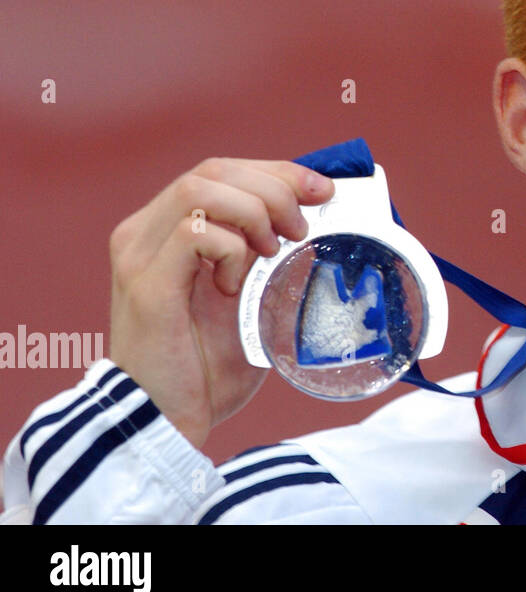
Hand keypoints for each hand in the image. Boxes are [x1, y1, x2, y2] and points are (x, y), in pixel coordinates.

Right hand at [108, 158, 333, 448]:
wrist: (167, 421)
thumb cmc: (207, 365)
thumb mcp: (249, 297)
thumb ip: (267, 257)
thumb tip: (318, 221)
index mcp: (164, 230)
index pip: (221, 172)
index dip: (276, 172)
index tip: (322, 190)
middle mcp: (143, 234)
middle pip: (212, 170)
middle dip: (274, 186)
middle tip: (303, 227)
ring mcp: (139, 255)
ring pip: (200, 189)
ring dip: (254, 211)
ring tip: (273, 250)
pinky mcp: (145, 283)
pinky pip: (194, 233)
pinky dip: (230, 249)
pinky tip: (236, 286)